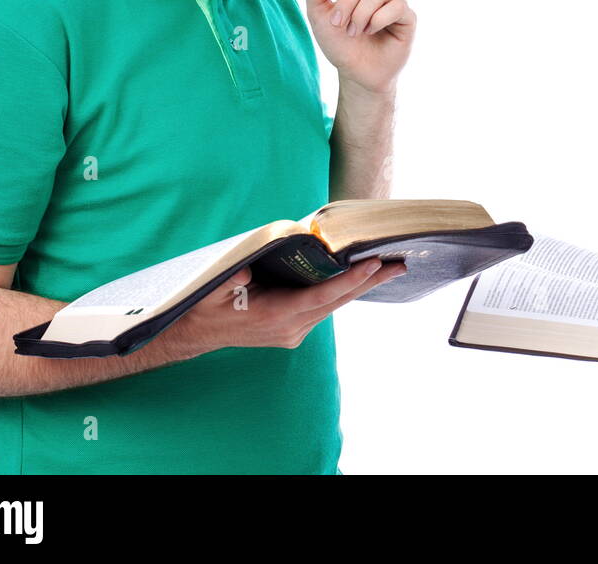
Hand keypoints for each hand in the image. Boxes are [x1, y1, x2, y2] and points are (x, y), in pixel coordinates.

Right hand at [170, 259, 408, 354]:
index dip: (349, 280)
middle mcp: (291, 327)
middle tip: (400, 264)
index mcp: (276, 316)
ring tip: (388, 267)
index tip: (374, 264)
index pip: (321, 296)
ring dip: (360, 286)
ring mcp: (294, 332)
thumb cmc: (206, 307)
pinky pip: (323, 307)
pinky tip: (358, 277)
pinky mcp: (294, 330)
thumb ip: (234, 277)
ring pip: (333, 305)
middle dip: (370, 281)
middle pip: (338, 301)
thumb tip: (251, 267)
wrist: (197, 334)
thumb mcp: (214, 289)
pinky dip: (341, 291)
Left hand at [293, 0, 415, 94]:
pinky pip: (395, 7)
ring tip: (354, 32)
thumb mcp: (319, 14)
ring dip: (361, 14)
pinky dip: (377, 21)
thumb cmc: (340, 44)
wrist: (356, 74)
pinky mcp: (408, 18)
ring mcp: (396, 2)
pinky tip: (371, 32)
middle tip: (338, 23)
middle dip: (348, 0)